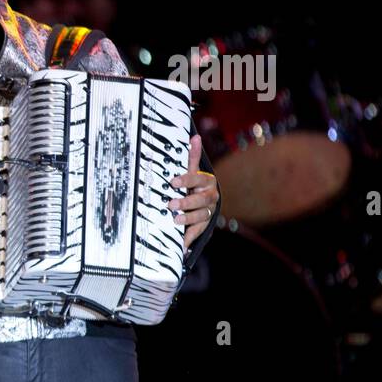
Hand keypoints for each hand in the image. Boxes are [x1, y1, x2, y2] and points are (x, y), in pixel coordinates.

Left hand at [169, 134, 218, 248]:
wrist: (204, 202)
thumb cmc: (193, 184)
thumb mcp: (192, 171)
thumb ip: (192, 157)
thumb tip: (195, 136)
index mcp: (207, 181)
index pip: (197, 179)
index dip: (186, 179)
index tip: (173, 182)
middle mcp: (210, 197)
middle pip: (200, 200)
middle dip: (185, 202)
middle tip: (170, 204)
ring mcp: (208, 212)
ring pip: (200, 216)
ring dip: (188, 219)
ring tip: (174, 220)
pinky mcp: (205, 225)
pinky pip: (198, 232)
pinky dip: (189, 238)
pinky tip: (181, 244)